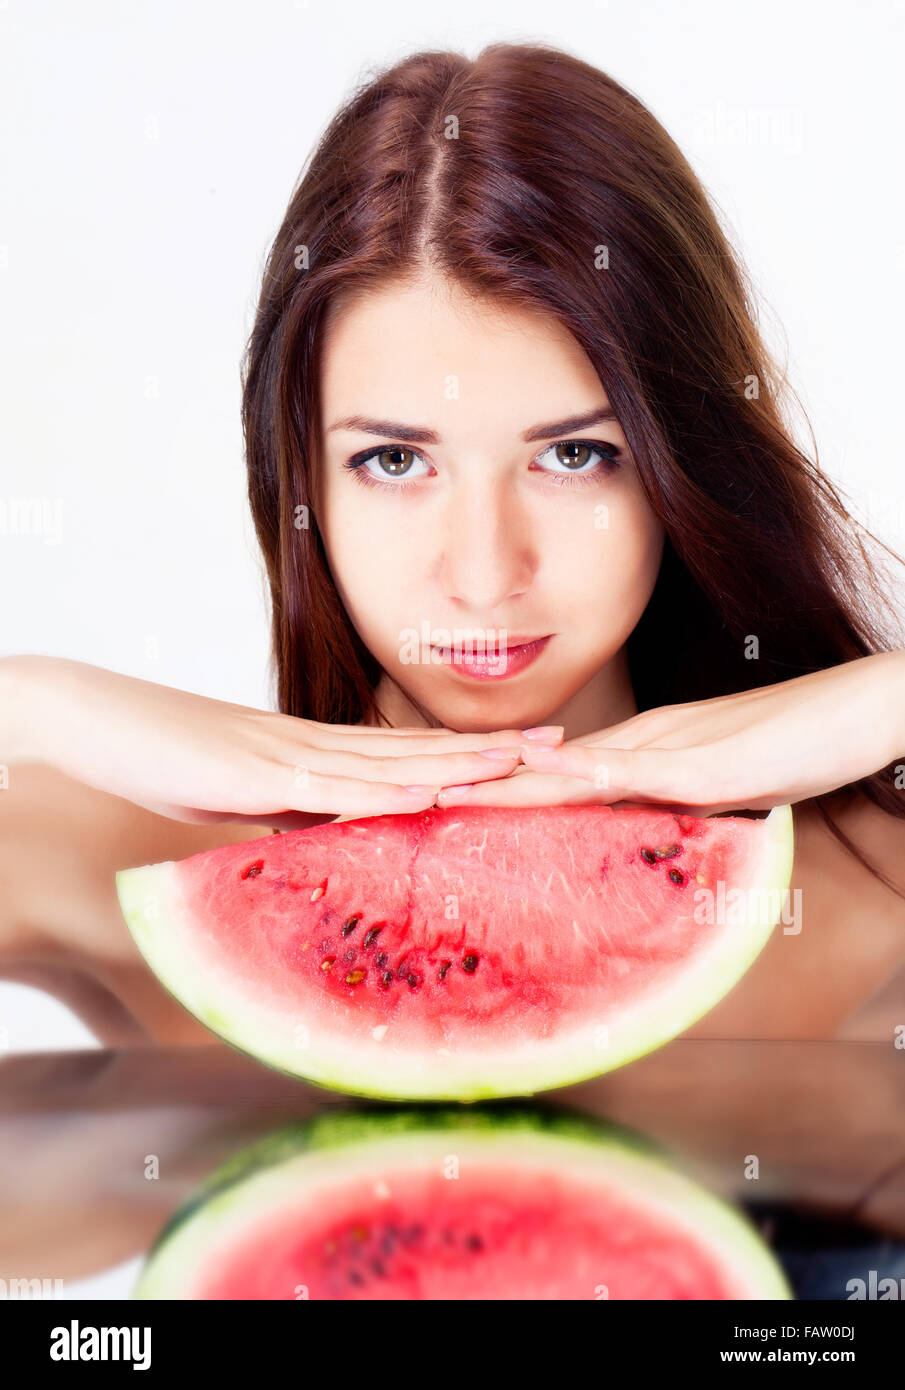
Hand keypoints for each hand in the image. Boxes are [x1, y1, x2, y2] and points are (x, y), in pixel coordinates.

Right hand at [4, 656, 562, 826]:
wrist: (90, 717)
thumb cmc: (159, 756)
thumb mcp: (237, 797)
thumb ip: (287, 816)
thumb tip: (331, 841)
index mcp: (313, 753)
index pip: (408, 753)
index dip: (472, 754)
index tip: (530, 756)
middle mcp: (315, 747)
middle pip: (421, 748)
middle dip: (495, 751)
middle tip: (567, 748)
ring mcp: (289, 755)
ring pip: (393, 761)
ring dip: (464, 764)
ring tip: (531, 765)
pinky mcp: (255, 773)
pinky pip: (332, 785)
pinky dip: (386, 790)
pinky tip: (435, 791)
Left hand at [436, 652, 904, 813]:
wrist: (862, 708)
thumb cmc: (800, 747)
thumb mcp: (721, 792)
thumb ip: (670, 808)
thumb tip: (630, 835)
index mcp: (636, 755)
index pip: (546, 778)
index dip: (485, 789)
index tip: (428, 805)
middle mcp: (636, 745)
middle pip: (535, 769)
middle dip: (467, 785)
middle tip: (396, 798)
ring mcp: (665, 750)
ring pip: (563, 769)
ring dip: (499, 783)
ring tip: (433, 794)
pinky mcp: (699, 764)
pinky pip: (629, 772)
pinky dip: (581, 782)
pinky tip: (540, 787)